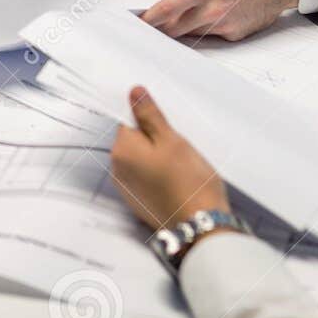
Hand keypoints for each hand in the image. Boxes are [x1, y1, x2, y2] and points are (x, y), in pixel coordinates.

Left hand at [111, 87, 228, 230]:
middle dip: (153, 137)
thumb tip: (133, 92)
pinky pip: (144, 178)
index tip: (166, 121)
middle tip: (179, 143)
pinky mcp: (139, 202)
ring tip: (181, 162)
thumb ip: (149, 116)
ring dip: (156, 156)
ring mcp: (127, 188)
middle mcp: (117, 169)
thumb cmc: (188, 180)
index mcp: (122, 150)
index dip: (147, 118)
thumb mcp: (171, 140)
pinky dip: (157, 173)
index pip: (127, 121)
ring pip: (140, 159)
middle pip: (133, 141)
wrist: (200, 225)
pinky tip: (176, 177)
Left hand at [140, 0, 297, 40]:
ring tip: (185, 19)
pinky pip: (211, 36)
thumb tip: (169, 7)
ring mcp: (223, 26)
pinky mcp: (233, 36)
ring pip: (191, 34)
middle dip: (160, 30)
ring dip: (183, 29)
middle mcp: (212, 10)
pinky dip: (207, 29)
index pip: (166, 10)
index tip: (137, 24)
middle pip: (174, 29)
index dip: (148, 20)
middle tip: (150, 29)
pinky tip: (216, 17)